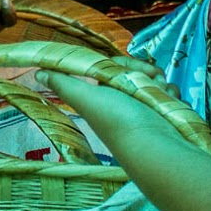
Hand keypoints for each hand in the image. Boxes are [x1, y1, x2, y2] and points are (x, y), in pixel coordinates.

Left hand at [34, 68, 185, 150]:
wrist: (154, 147)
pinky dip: (172, 95)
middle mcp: (123, 102)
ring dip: (162, 83)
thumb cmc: (118, 121)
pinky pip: (169, 95)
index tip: (131, 68)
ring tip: (163, 91)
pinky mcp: (164, 116)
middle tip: (153, 79)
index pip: (115, 67)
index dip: (125, 63)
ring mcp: (145, 109)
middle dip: (147, 71)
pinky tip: (172, 101)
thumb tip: (38, 72)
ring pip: (156, 82)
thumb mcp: (86, 98)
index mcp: (104, 95)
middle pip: (138, 71)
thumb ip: (64, 83)